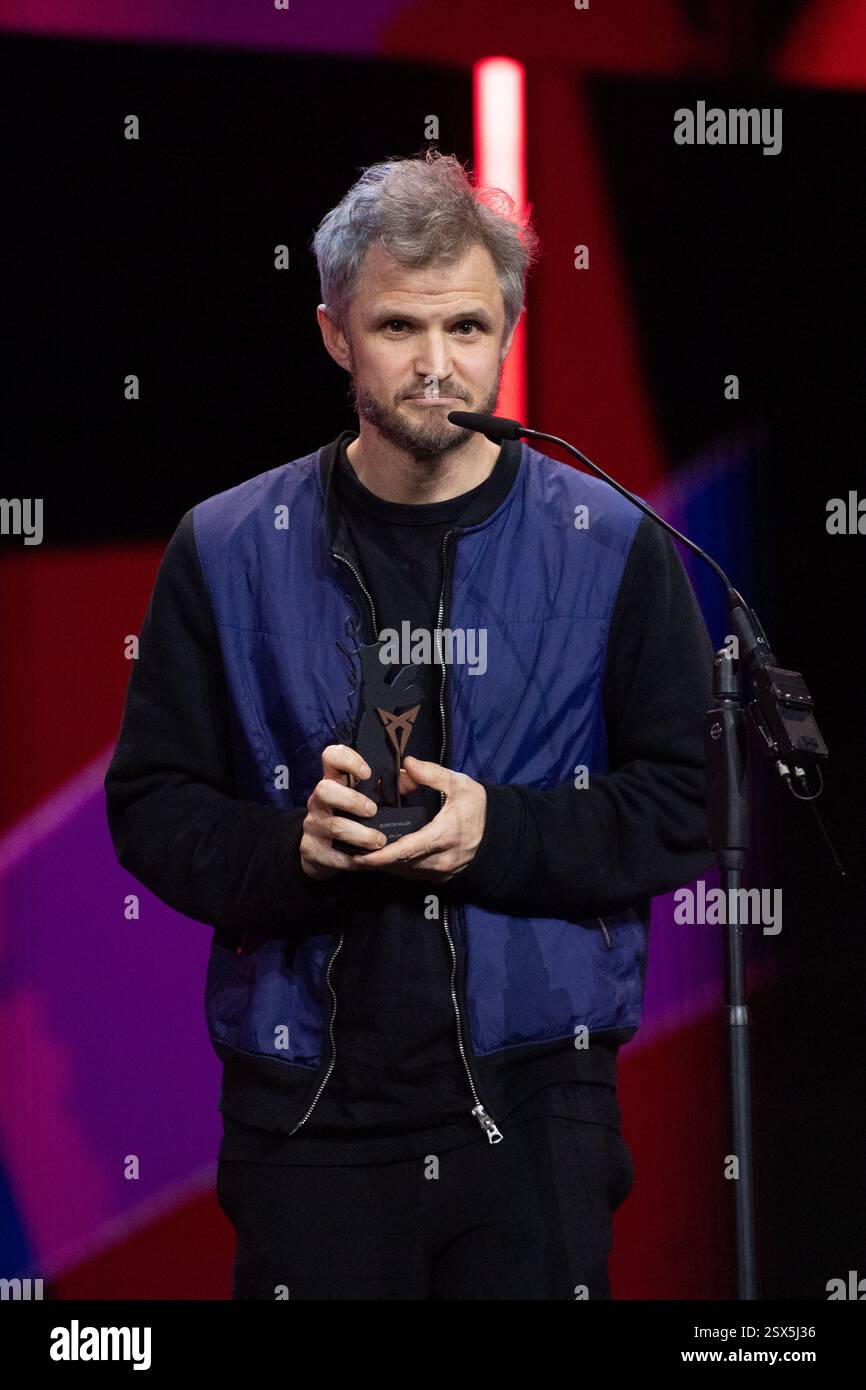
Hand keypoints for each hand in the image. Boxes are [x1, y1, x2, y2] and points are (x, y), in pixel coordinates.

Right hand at [300, 744, 387, 879]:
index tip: (367, 772)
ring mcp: (314, 825)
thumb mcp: (369, 798)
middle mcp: (319, 800)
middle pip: (324, 789)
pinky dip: (352, 858)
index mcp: (334, 781)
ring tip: (379, 841)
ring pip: (333, 825)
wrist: (323, 853)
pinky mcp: (312, 850)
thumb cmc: (353, 819)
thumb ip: (392, 785)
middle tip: (373, 811)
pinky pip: (331, 854)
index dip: (347, 759)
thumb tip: (413, 772)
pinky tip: (365, 858)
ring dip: (360, 834)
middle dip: (352, 800)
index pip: (331, 756)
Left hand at [352, 755, 486, 882]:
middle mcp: (440, 859)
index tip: (360, 856)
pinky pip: (414, 875)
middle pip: (400, 864)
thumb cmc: (479, 807)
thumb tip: (407, 763)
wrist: (502, 832)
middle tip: (349, 854)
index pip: (406, 850)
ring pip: (405, 872)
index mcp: (443, 836)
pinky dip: (397, 868)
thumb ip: (432, 774)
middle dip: (375, 861)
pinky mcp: (441, 876)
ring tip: (359, 857)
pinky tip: (382, 858)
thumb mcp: (460, 784)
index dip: (381, 856)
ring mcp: (441, 871)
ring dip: (384, 866)